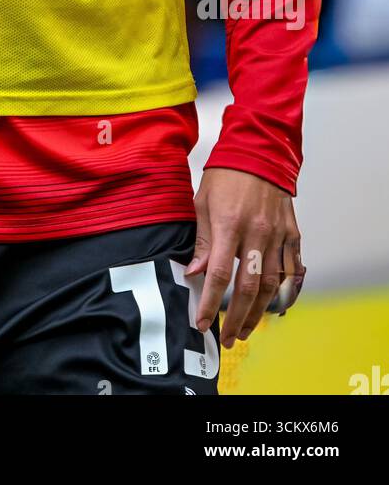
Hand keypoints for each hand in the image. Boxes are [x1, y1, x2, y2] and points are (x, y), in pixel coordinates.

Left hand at [185, 167, 304, 348]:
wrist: (259, 150)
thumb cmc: (226, 174)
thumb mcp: (203, 201)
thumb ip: (202, 240)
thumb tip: (196, 273)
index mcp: (230, 225)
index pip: (219, 274)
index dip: (210, 303)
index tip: (202, 322)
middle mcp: (257, 233)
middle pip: (249, 288)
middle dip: (237, 318)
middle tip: (228, 337)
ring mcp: (278, 235)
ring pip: (272, 285)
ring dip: (260, 312)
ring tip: (247, 328)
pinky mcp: (292, 233)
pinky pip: (291, 269)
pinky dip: (284, 290)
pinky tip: (275, 305)